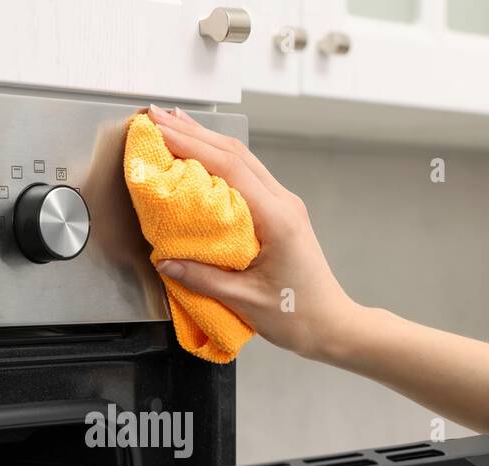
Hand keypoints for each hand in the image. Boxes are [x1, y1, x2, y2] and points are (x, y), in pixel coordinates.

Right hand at [148, 105, 488, 438]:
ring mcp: (284, 205)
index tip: (160, 130)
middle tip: (156, 116)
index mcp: (277, 219)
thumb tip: (165, 260)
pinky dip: (219, 161)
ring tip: (173, 125)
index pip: (230, 168)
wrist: (332, 325)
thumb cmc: (297, 316)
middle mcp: (283, 203)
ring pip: (242, 160)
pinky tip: (201, 157)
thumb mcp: (245, 301)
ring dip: (206, 141)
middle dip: (193, 132)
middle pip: (235, 154)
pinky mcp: (281, 213)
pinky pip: (247, 177)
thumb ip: (203, 279)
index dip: (192, 145)